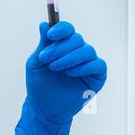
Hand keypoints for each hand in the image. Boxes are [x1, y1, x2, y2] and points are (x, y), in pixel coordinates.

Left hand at [12, 19, 106, 134]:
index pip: (68, 30)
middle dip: (60, 48)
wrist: (44, 110)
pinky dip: (84, 67)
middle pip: (77, 39)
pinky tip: (70, 73)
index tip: (50, 35)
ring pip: (87, 50)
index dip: (61, 29)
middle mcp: (78, 52)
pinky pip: (98, 65)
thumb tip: (44, 24)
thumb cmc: (40, 87)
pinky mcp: (97, 77)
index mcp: (64, 46)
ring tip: (56, 69)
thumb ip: (43, 44)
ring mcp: (88, 64)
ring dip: (69, 58)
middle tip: (46, 59)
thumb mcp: (37, 64)